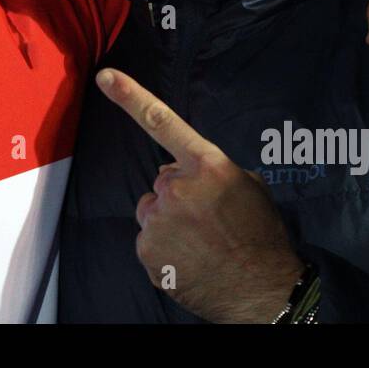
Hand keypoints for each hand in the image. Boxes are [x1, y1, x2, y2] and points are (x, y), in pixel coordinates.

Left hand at [97, 68, 303, 322]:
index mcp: (208, 165)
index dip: (131, 97)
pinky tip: (189, 259)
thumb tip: (186, 172)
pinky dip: (164, 250)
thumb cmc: (260, 237)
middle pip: (163, 182)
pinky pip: (148, 240)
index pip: (163, 123)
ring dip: (169, 222)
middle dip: (178, 196)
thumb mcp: (248, 188)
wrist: (263, 290)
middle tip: (207, 221)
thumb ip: (213, 170)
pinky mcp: (147, 249)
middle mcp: (178, 187)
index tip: (105, 77)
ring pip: (152, 211)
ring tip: (200, 243)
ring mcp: (160, 219)